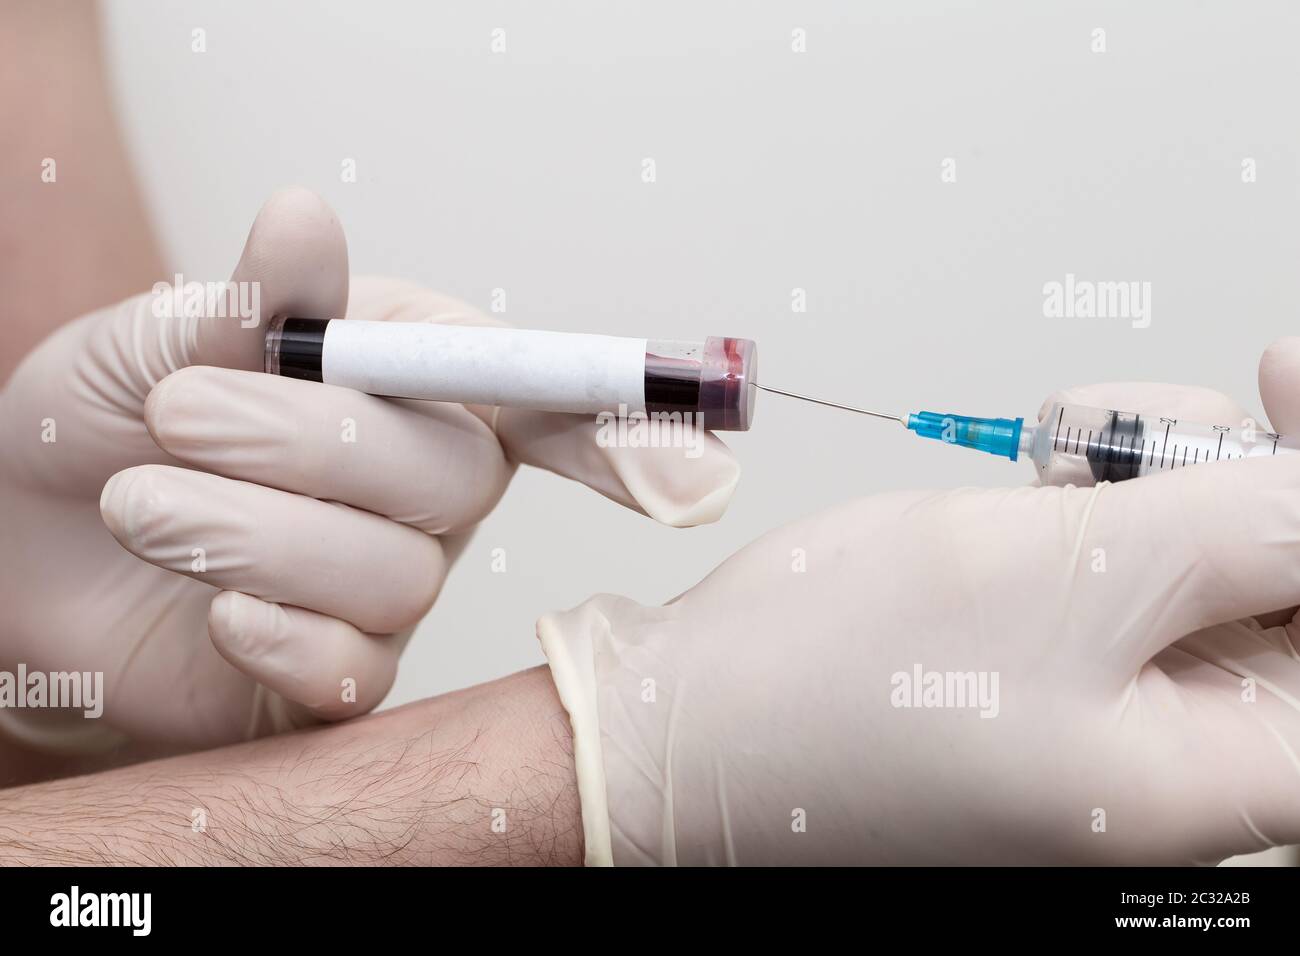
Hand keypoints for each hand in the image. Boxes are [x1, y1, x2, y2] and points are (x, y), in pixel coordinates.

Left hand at [0, 187, 738, 754]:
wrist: (24, 535)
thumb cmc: (109, 417)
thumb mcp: (166, 338)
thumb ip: (253, 302)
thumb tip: (306, 223)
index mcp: (416, 384)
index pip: (543, 399)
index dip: (621, 430)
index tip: (696, 476)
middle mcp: (426, 489)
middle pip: (456, 478)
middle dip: (307, 443)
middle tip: (180, 415)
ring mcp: (389, 587)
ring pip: (393, 574)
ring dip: (249, 531)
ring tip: (142, 499)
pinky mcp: (340, 675)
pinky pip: (354, 667)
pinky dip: (277, 632)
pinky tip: (216, 607)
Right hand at [539, 344, 1299, 863]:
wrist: (687, 725)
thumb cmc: (828, 692)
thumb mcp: (1066, 574)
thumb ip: (1248, 517)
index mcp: (1214, 781)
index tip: (1284, 387)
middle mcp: (1174, 758)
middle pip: (1287, 586)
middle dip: (1237, 473)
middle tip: (1149, 429)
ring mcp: (1109, 709)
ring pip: (1212, 558)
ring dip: (1158, 476)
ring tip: (1063, 462)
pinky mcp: (1052, 664)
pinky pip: (1129, 563)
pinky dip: (1100, 498)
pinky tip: (1042, 484)